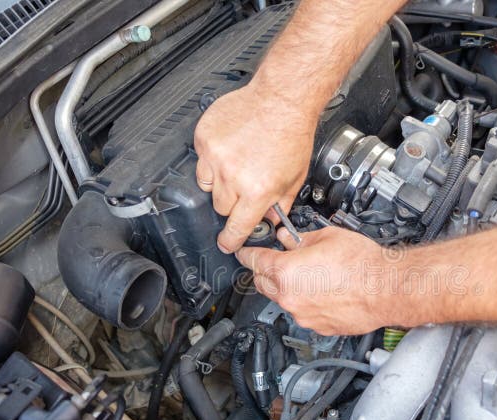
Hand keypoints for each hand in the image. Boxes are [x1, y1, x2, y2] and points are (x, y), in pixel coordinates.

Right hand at [194, 82, 316, 252]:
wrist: (282, 98)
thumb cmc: (292, 133)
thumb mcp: (295, 177)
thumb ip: (280, 204)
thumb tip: (269, 220)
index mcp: (257, 190)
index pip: (236, 227)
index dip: (231, 240)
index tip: (226, 244)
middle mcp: (233, 176)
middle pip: (220, 208)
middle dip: (232, 203)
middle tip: (245, 185)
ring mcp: (215, 157)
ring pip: (207, 186)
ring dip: (221, 181)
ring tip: (239, 163)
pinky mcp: (204, 139)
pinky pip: (201, 160)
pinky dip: (213, 159)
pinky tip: (231, 148)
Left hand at [236, 227, 394, 334]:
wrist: (387, 288)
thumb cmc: (363, 264)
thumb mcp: (327, 237)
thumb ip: (300, 239)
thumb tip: (289, 239)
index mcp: (286, 271)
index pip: (253, 260)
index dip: (247, 253)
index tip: (244, 251)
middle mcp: (289, 297)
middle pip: (261, 283)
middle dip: (264, 271)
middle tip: (275, 259)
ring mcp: (303, 315)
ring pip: (282, 299)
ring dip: (287, 287)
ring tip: (309, 274)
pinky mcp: (318, 326)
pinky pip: (302, 312)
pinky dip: (306, 302)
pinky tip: (323, 290)